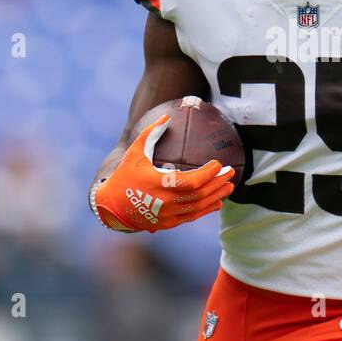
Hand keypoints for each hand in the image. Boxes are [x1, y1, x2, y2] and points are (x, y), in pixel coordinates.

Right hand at [90, 115, 235, 231]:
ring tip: (229, 187)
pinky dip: (206, 210)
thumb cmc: (123, 177)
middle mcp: (166, 202)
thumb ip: (150, 134)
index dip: (208, 174)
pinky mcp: (168, 224)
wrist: (111, 207)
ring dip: (216, 196)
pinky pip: (192, 217)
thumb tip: (165, 117)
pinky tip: (217, 202)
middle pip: (200, 194)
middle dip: (218, 183)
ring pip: (199, 207)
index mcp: (159, 184)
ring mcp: (168, 215)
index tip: (218, 164)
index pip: (192, 181)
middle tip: (231, 173)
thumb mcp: (134, 153)